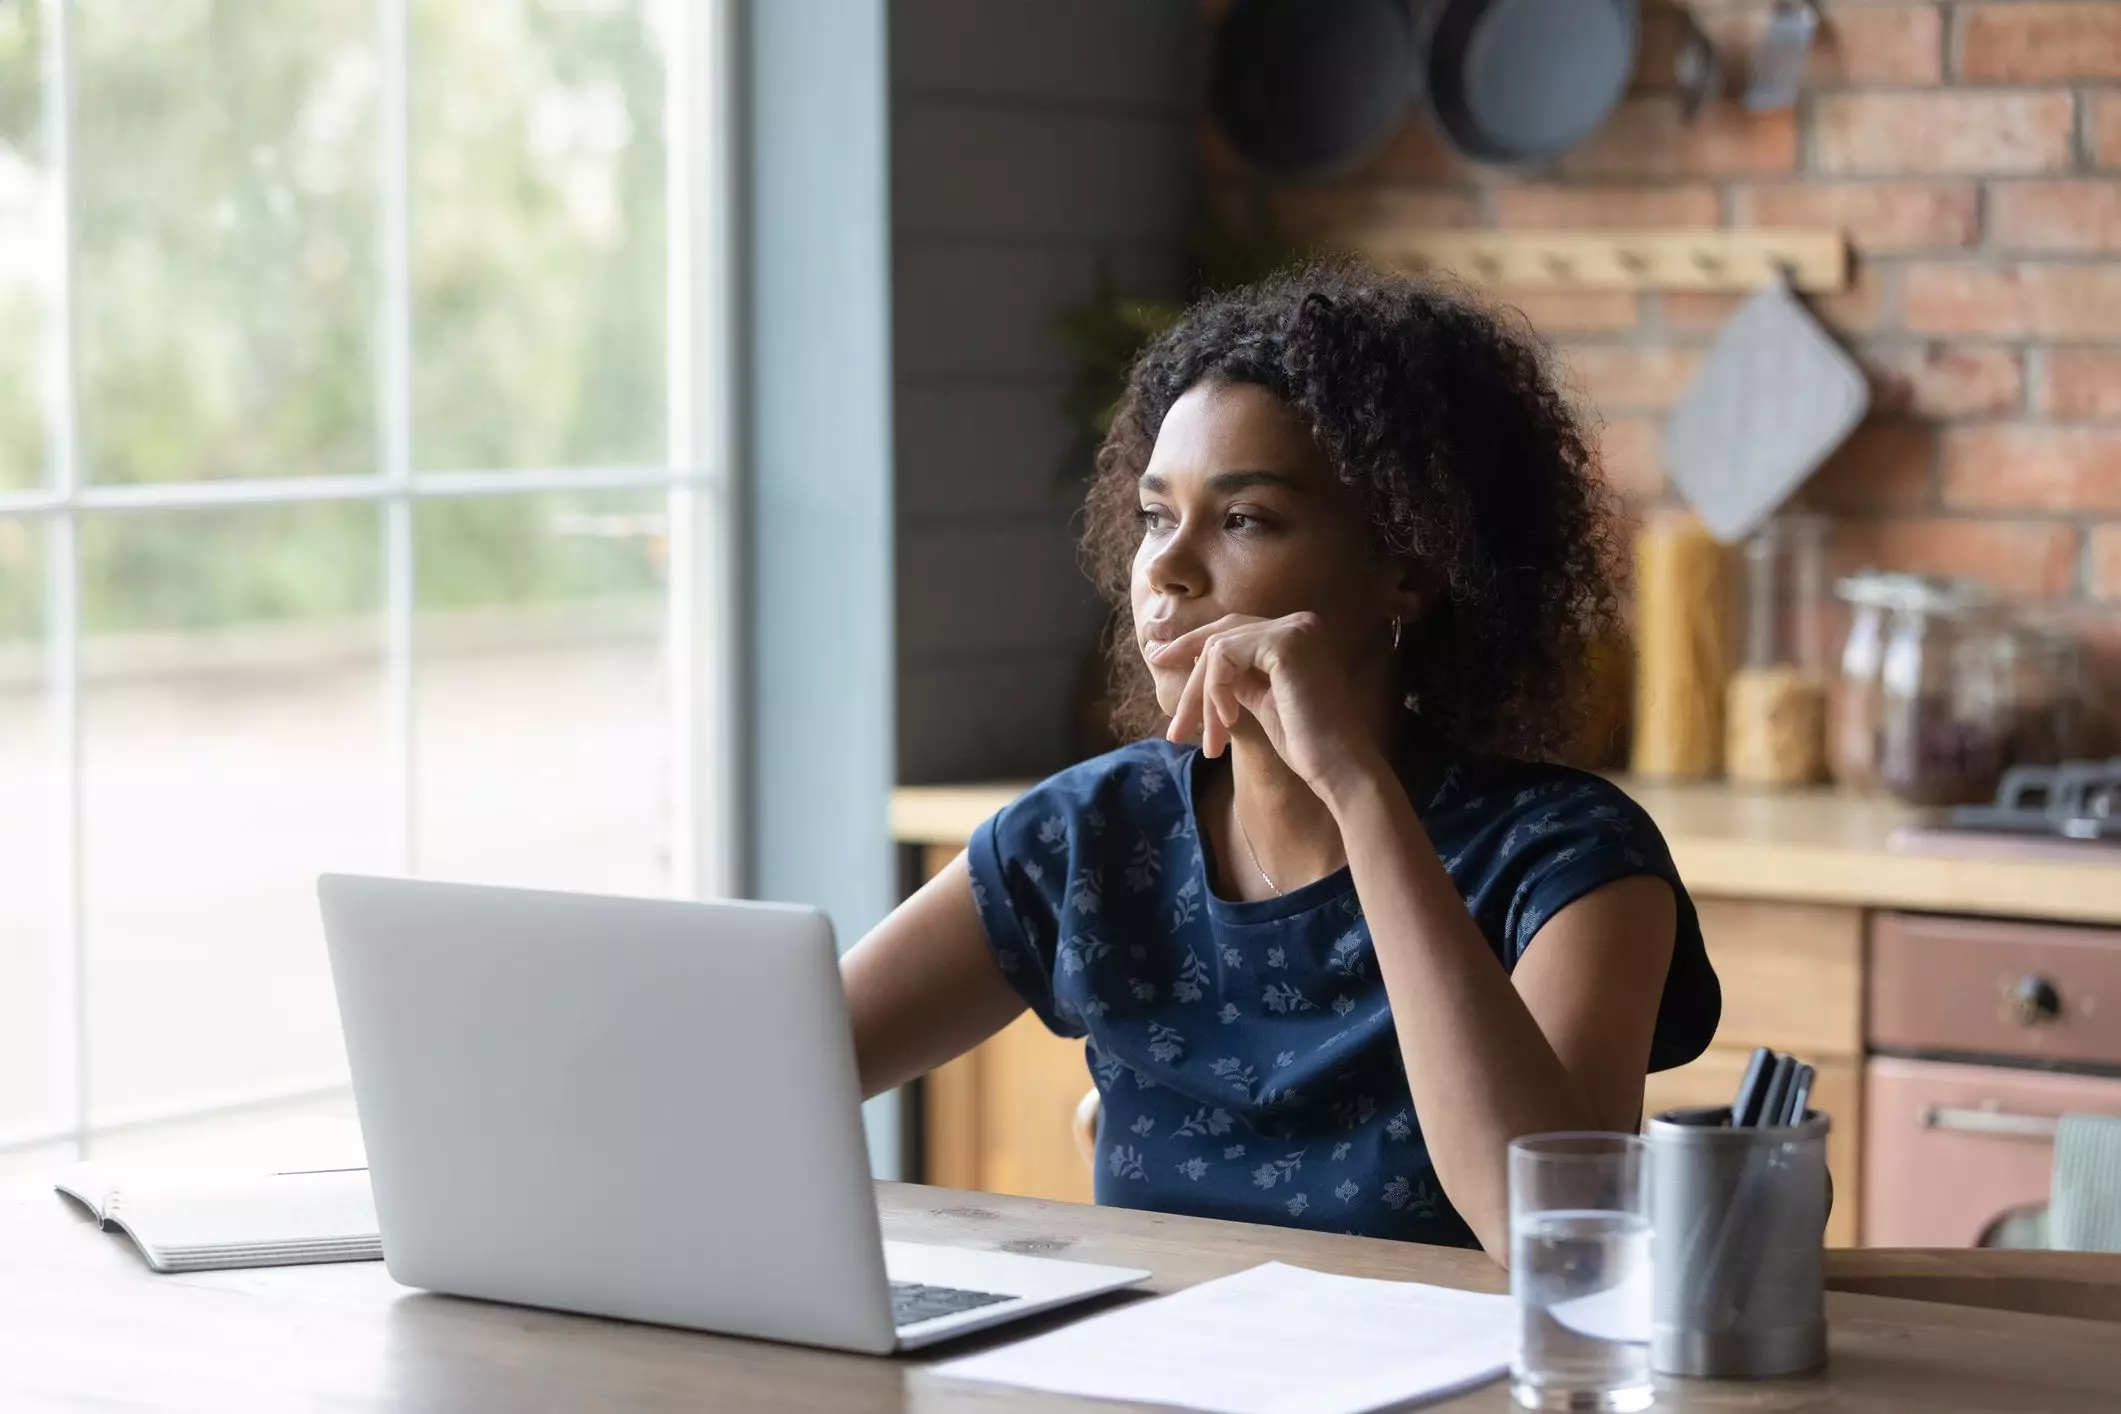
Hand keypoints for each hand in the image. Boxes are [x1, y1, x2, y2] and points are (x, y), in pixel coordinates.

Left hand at [1150, 612, 1386, 799]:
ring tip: (1209, 740)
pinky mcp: (1285, 643)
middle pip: (1221, 636)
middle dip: (1189, 675)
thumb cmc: (1307, 744)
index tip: (1160, 660)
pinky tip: (1230, 722)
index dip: (1193, 644)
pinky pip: (1224, 657)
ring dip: (1203, 697)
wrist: (1340, 768)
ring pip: (1217, 649)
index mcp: (1297, 634)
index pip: (1234, 631)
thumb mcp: (1261, 701)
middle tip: (1172, 718)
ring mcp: (1294, 629)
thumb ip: (1237, 678)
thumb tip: (1200, 665)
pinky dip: (1217, 691)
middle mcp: (1298, 622)